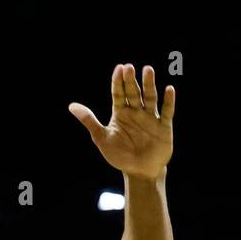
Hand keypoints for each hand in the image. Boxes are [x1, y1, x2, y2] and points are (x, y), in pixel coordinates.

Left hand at [70, 64, 174, 179]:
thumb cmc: (120, 155)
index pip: (118, 94)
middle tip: (129, 67)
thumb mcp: (101, 138)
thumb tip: (71, 106)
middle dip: (131, 81)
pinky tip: (169, 89)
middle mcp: (136, 112)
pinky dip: (169, 101)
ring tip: (148, 70)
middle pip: (133, 93)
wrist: (139, 172)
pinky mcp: (163, 127)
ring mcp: (150, 118)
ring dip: (149, 85)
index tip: (118, 68)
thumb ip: (89, 120)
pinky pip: (166, 112)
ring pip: (150, 98)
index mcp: (121, 113)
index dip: (118, 82)